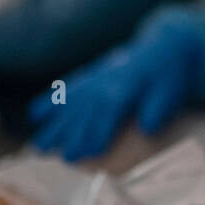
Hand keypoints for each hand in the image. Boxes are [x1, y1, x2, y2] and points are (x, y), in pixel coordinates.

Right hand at [29, 20, 203, 160]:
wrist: (163, 47)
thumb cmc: (168, 75)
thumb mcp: (170, 91)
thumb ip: (158, 109)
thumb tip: (146, 126)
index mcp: (124, 90)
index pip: (106, 114)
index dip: (96, 133)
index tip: (85, 153)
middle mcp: (103, 85)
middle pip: (82, 113)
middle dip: (69, 135)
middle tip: (56, 156)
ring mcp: (93, 80)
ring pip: (68, 104)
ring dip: (52, 125)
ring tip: (37, 145)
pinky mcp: (88, 77)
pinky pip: (65, 89)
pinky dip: (49, 100)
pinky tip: (34, 114)